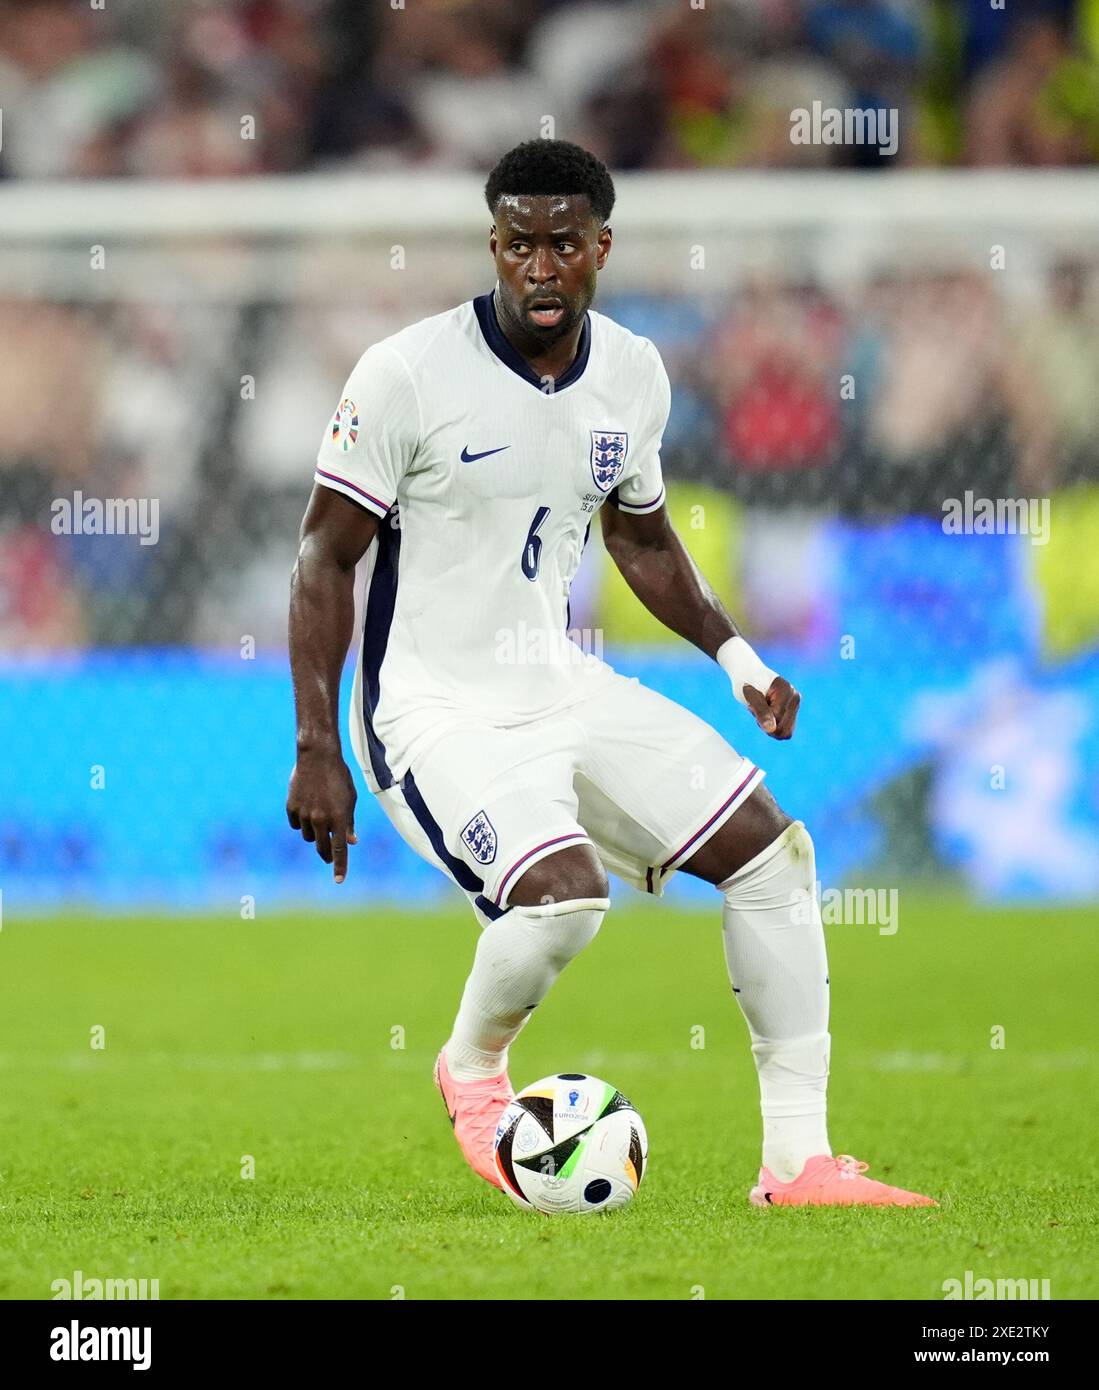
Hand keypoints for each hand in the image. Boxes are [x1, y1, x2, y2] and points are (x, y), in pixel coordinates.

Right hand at [287, 749, 357, 881]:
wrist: (317, 757)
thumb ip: (348, 822)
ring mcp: (304, 814)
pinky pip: (295, 825)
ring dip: (314, 834)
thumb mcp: (350, 799)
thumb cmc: (339, 777)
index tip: (339, 880)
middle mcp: (320, 819)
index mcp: (339, 818)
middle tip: (329, 856)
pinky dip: (301, 822)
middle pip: (321, 847)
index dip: (340, 866)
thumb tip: (351, 841)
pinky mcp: (291, 807)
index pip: (339, 849)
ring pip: (307, 836)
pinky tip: (306, 810)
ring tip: (319, 818)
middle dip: (326, 854)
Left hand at [743, 676, 800, 739]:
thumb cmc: (747, 682)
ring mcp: (794, 706)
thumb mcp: (750, 695)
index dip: (761, 717)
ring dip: (769, 727)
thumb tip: (772, 729)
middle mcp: (794, 698)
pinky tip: (766, 715)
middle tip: (756, 709)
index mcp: (786, 691)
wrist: (749, 676)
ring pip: (785, 733)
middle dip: (766, 725)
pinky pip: (785, 731)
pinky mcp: (792, 712)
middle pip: (783, 730)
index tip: (752, 704)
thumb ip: (761, 712)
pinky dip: (773, 727)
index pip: (777, 718)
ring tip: (761, 712)